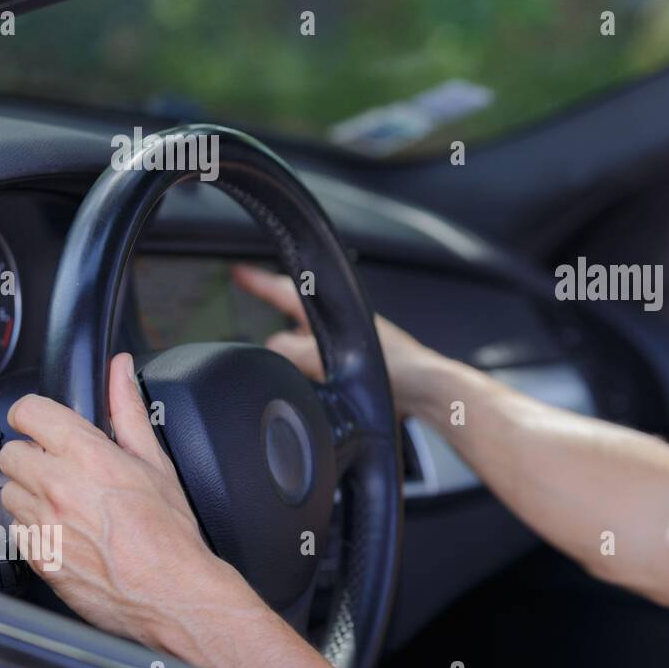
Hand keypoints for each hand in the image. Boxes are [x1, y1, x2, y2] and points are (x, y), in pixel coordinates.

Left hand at [0, 353, 255, 648]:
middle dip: (36, 456)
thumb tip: (121, 370)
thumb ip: (129, 410)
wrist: (170, 593)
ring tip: (69, 504)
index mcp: (90, 457)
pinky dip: (36, 527)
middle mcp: (59, 487)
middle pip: (12, 452)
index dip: (37, 415)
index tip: (46, 424)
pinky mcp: (35, 555)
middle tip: (66, 469)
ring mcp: (43, 524)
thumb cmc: (171, 533)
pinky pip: (16, 529)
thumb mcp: (157, 462)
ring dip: (31, 492)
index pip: (29, 412)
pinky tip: (69, 532)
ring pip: (9, 491)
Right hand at [231, 263, 448, 415]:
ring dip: (289, 349)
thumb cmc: (402, 370)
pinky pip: (320, 369)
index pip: (290, 292)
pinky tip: (301, 387)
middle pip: (298, 314)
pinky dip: (305, 374)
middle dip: (273, 309)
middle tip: (249, 303)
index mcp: (341, 315)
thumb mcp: (338, 358)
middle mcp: (346, 329)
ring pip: (308, 344)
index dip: (260, 282)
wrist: (430, 395)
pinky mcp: (360, 376)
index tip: (238, 272)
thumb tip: (270, 348)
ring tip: (268, 357)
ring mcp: (353, 351)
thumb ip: (298, 351)